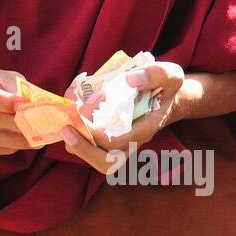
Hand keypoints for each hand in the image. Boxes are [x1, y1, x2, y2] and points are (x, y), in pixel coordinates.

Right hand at [0, 59, 33, 156]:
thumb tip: (36, 109)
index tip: (26, 107)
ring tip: (33, 141)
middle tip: (39, 130)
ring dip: (12, 141)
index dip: (2, 102)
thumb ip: (16, 89)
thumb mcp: (0, 76)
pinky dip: (2, 149)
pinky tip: (16, 145)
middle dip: (15, 125)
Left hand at [60, 59, 184, 169]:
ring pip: (96, 158)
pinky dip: (78, 134)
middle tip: (66, 131)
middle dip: (83, 149)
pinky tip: (70, 112)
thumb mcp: (171, 74)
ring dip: (76, 144)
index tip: (82, 119)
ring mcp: (120, 143)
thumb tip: (129, 80)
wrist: (168, 98)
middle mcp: (131, 141)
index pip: (121, 142)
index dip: (99, 135)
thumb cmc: (167, 87)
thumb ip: (155, 74)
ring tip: (64, 124)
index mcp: (146, 128)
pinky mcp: (110, 138)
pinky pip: (91, 146)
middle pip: (106, 162)